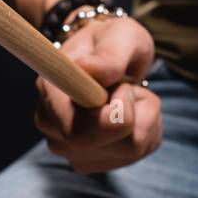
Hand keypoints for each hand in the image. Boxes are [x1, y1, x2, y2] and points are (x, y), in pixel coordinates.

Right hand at [34, 14, 161, 173]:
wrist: (108, 58)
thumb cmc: (112, 41)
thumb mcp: (120, 36)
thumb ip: (109, 55)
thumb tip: (90, 71)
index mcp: (51, 94)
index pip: (78, 132)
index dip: (113, 116)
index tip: (123, 86)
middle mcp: (53, 128)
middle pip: (115, 145)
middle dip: (136, 112)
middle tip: (125, 84)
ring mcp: (70, 149)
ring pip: (131, 150)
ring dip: (144, 117)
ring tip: (126, 93)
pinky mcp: (93, 161)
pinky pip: (139, 153)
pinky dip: (146, 129)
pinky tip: (130, 111)